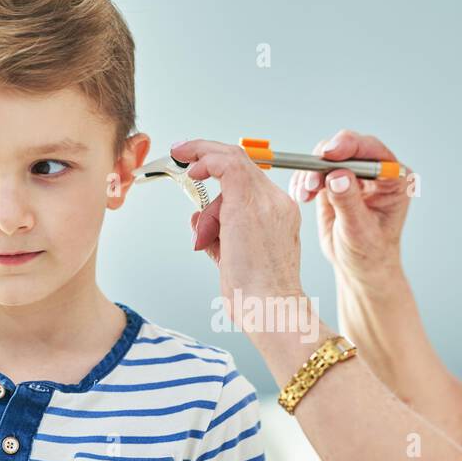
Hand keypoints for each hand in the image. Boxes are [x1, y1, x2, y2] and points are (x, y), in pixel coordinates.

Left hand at [175, 139, 306, 326]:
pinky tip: (192, 170)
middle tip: (182, 151)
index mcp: (279, 214)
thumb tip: (196, 218)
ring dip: (202, 156)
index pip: (250, 176)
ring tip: (182, 159)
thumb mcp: (232, 258)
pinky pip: (227, 165)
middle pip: (242, 160)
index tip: (198, 165)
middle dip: (207, 151)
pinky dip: (206, 161)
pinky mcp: (249, 204)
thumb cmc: (256, 296)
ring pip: (233, 159)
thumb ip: (216, 235)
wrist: (272, 310)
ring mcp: (267, 201)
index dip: (221, 164)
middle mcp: (278, 202)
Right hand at [291, 129, 412, 289]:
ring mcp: (354, 174)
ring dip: (311, 172)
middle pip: (348, 148)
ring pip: (328, 156)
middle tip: (311, 183)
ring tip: (305, 195)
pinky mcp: (334, 180)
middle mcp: (376, 172)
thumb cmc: (368, 252)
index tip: (329, 154)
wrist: (358, 267)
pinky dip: (304, 179)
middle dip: (325, 161)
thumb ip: (349, 202)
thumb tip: (337, 175)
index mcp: (394, 180)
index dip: (351, 146)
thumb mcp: (359, 231)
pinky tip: (302, 195)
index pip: (374, 152)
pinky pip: (315, 169)